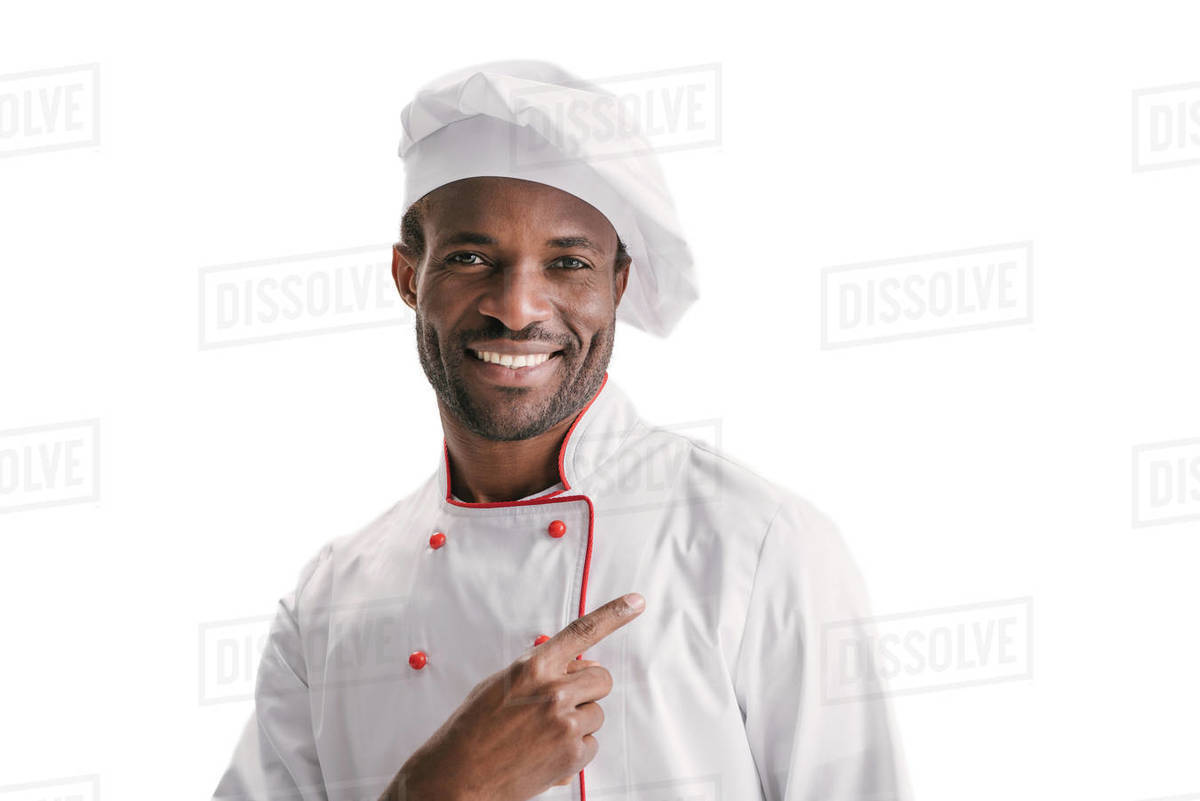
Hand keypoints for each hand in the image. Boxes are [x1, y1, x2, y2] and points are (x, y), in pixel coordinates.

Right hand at [388, 592, 645, 800]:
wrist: (457, 777)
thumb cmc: (473, 731)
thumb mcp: (500, 686)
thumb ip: (542, 671)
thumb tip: (584, 666)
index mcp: (532, 667)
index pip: (582, 632)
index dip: (614, 614)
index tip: (635, 602)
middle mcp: (552, 691)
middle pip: (601, 678)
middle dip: (589, 689)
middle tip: (564, 704)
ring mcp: (565, 722)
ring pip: (596, 713)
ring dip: (578, 722)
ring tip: (541, 735)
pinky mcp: (572, 753)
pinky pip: (591, 743)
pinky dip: (575, 750)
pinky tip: (545, 754)